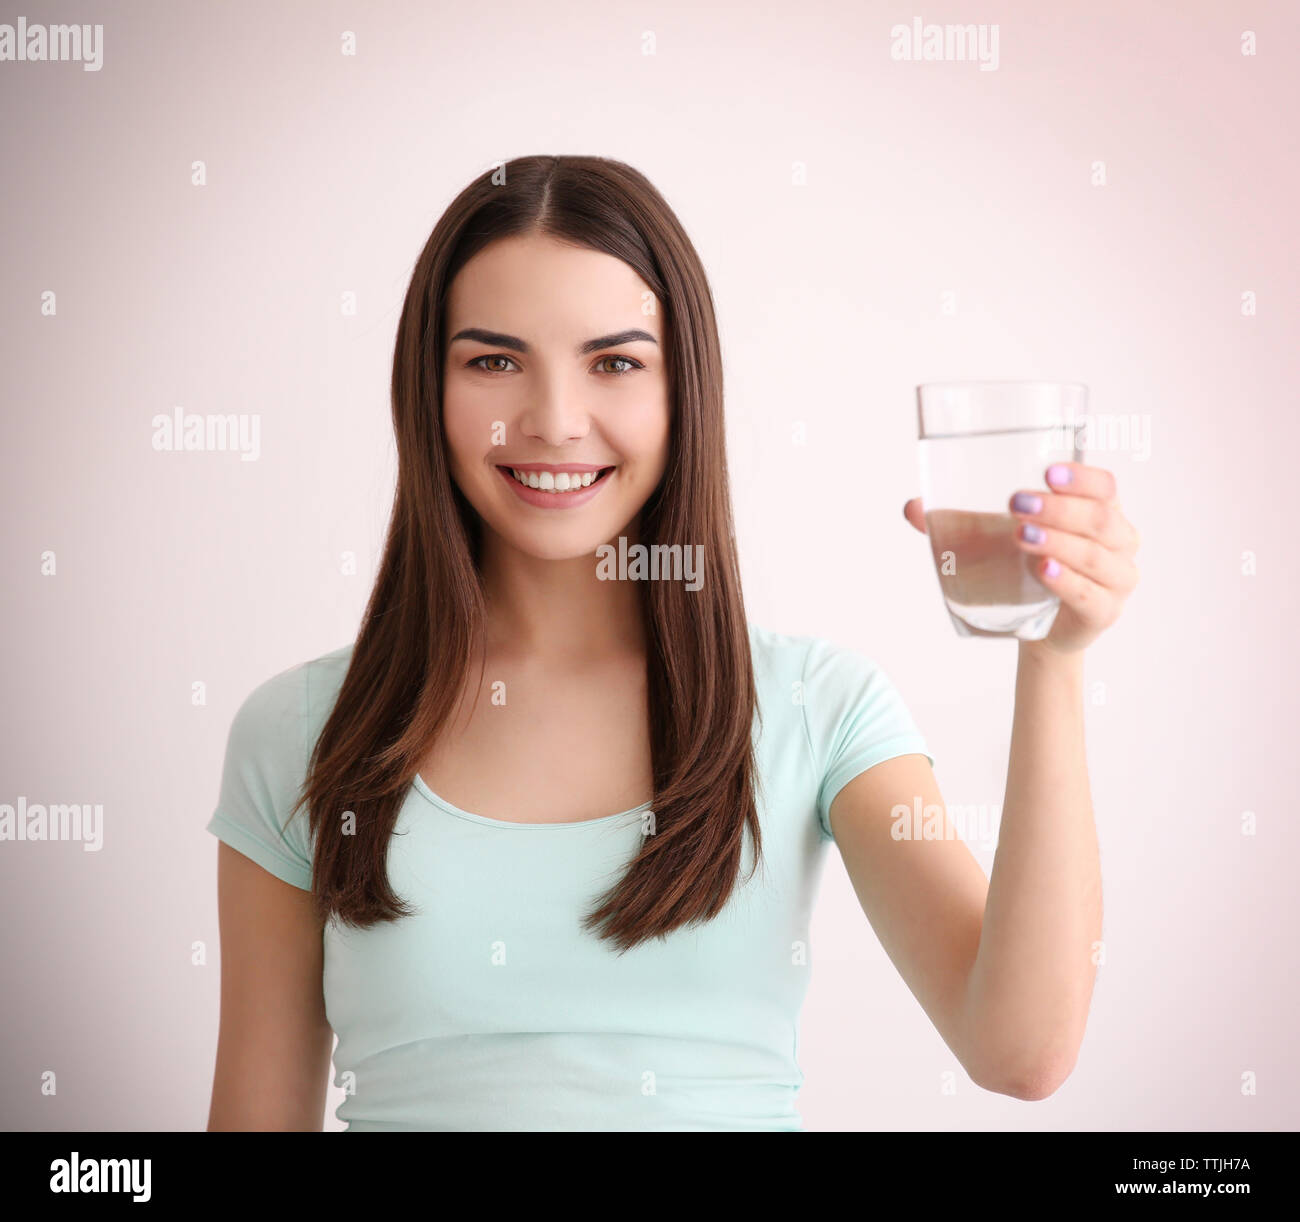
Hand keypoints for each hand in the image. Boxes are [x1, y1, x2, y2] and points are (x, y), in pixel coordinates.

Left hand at [903, 461, 1140, 654]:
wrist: (1041, 625)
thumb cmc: (1026, 568)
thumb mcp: (998, 538)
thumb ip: (960, 521)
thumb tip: (912, 507)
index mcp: (1103, 510)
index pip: (1105, 486)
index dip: (1081, 478)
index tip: (1046, 472)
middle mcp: (1120, 541)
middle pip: (1100, 519)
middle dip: (1058, 509)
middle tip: (1016, 503)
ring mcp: (1117, 579)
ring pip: (1096, 556)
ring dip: (1059, 543)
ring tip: (1022, 535)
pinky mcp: (1104, 612)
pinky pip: (1090, 595)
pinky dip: (1067, 582)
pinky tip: (1043, 572)